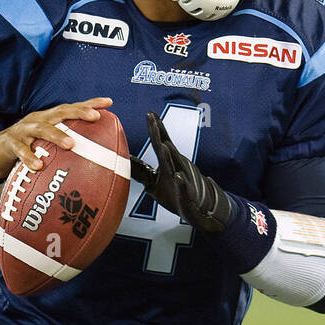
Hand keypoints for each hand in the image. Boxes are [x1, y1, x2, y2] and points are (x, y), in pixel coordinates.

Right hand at [0, 97, 113, 178]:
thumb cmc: (27, 148)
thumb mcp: (46, 145)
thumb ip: (65, 149)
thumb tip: (93, 162)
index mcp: (48, 119)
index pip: (71, 108)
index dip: (89, 104)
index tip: (109, 103)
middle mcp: (38, 120)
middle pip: (60, 112)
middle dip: (78, 112)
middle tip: (95, 117)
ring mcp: (23, 130)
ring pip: (42, 129)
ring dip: (57, 135)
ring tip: (71, 144)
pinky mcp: (11, 143)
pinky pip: (21, 150)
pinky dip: (29, 157)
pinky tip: (38, 166)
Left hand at [133, 111, 233, 232]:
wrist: (201, 211)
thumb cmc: (176, 195)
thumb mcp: (154, 184)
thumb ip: (141, 173)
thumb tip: (123, 165)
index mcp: (169, 163)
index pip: (160, 143)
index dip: (155, 129)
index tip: (149, 114)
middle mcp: (177, 167)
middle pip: (167, 149)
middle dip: (160, 135)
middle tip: (152, 120)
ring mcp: (183, 180)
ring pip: (176, 166)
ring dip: (170, 155)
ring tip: (163, 144)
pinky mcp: (188, 196)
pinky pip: (184, 188)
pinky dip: (181, 183)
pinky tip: (178, 176)